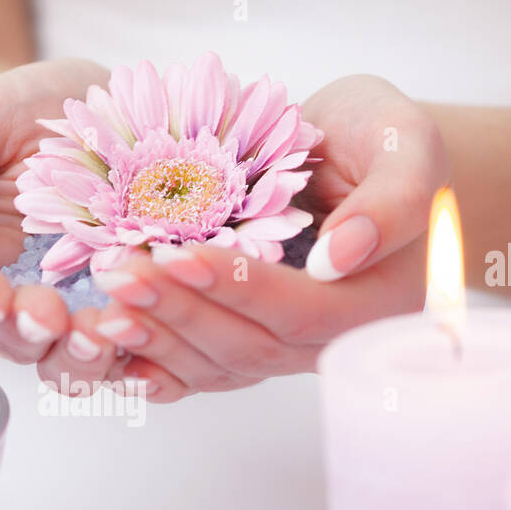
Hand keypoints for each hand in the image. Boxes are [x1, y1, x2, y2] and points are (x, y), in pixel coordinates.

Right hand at [0, 58, 123, 373]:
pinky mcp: (127, 308)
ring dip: (80, 357)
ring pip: (66, 358)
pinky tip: (149, 329)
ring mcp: (74, 306)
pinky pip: (128, 348)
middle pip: (10, 338)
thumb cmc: (23, 113)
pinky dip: (136, 348)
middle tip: (50, 315)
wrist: (100, 106)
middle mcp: (16, 293)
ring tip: (101, 334)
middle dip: (28, 332)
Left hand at [86, 75, 448, 400]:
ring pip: (219, 364)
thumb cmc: (387, 142)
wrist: (364, 158)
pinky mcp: (251, 337)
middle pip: (251, 347)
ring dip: (158, 340)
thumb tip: (340, 255)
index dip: (241, 289)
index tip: (181, 255)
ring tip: (104, 311)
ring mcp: (288, 346)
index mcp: (379, 300)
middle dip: (181, 314)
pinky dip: (155, 363)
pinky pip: (202, 367)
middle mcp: (333, 338)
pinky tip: (110, 350)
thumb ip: (393, 197)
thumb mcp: (406, 142)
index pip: (305, 311)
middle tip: (120, 278)